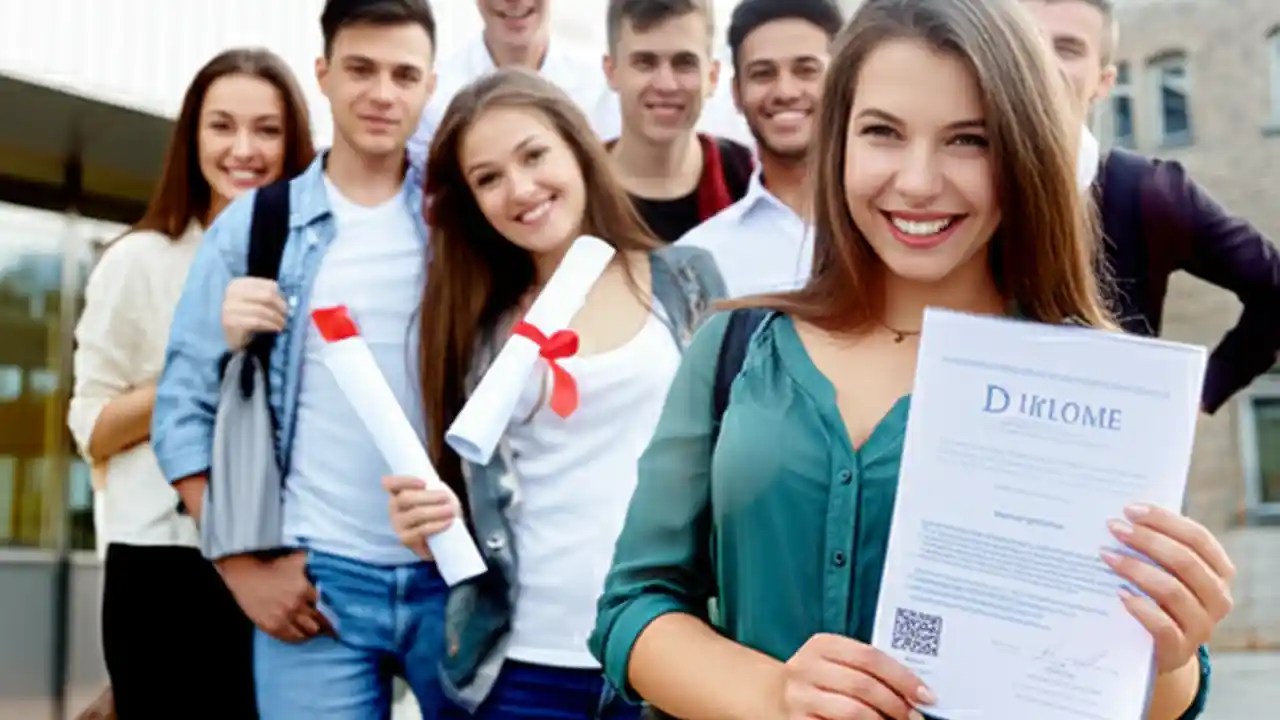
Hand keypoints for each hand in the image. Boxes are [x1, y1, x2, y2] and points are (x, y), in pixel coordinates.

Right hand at [215, 552, 332, 642]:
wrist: (245, 577)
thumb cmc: (271, 567)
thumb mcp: (294, 559)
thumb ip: (310, 561)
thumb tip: (323, 559)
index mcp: (303, 588)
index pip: (322, 603)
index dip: (327, 607)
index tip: (331, 611)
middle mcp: (296, 605)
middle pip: (318, 620)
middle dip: (324, 622)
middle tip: (329, 626)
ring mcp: (284, 618)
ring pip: (308, 631)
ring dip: (314, 631)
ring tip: (316, 631)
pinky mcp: (273, 627)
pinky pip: (292, 638)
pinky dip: (300, 638)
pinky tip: (302, 636)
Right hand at [222, 277, 287, 350]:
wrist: (231, 336)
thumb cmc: (246, 317)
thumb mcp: (255, 302)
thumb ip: (267, 296)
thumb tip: (286, 300)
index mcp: (239, 284)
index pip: (268, 285)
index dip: (280, 296)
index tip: (285, 305)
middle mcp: (232, 293)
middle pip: (266, 296)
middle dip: (280, 306)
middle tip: (286, 315)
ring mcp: (229, 307)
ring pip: (262, 310)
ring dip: (276, 318)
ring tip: (282, 324)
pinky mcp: (231, 322)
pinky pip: (257, 322)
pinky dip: (270, 325)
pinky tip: (276, 329)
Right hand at [382, 475, 460, 560]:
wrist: (444, 534)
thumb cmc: (438, 508)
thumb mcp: (435, 493)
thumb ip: (431, 486)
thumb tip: (434, 486)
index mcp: (397, 492)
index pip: (390, 483)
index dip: (404, 481)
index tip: (424, 484)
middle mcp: (393, 508)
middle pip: (405, 498)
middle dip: (429, 496)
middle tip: (446, 497)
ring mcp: (397, 524)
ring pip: (415, 514)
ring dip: (436, 511)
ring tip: (451, 510)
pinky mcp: (406, 540)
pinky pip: (421, 531)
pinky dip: (436, 525)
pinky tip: (448, 522)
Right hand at [779, 633, 934, 719]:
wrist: (777, 694)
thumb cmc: (822, 677)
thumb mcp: (838, 662)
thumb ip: (869, 669)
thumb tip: (916, 691)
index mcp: (821, 645)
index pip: (869, 657)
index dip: (902, 677)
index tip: (926, 695)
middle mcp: (805, 667)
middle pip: (862, 685)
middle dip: (896, 705)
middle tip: (914, 717)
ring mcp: (798, 696)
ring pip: (852, 711)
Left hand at [1102, 504, 1235, 673]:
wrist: (1159, 651)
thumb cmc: (1159, 599)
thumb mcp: (1166, 571)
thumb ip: (1157, 546)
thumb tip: (1125, 515)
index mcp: (1219, 572)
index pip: (1198, 538)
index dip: (1164, 520)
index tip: (1130, 510)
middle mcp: (1218, 599)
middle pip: (1184, 560)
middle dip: (1146, 540)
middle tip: (1113, 527)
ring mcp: (1202, 627)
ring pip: (1172, 590)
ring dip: (1136, 568)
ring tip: (1106, 555)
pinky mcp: (1179, 650)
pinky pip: (1162, 625)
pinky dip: (1140, 607)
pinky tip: (1119, 593)